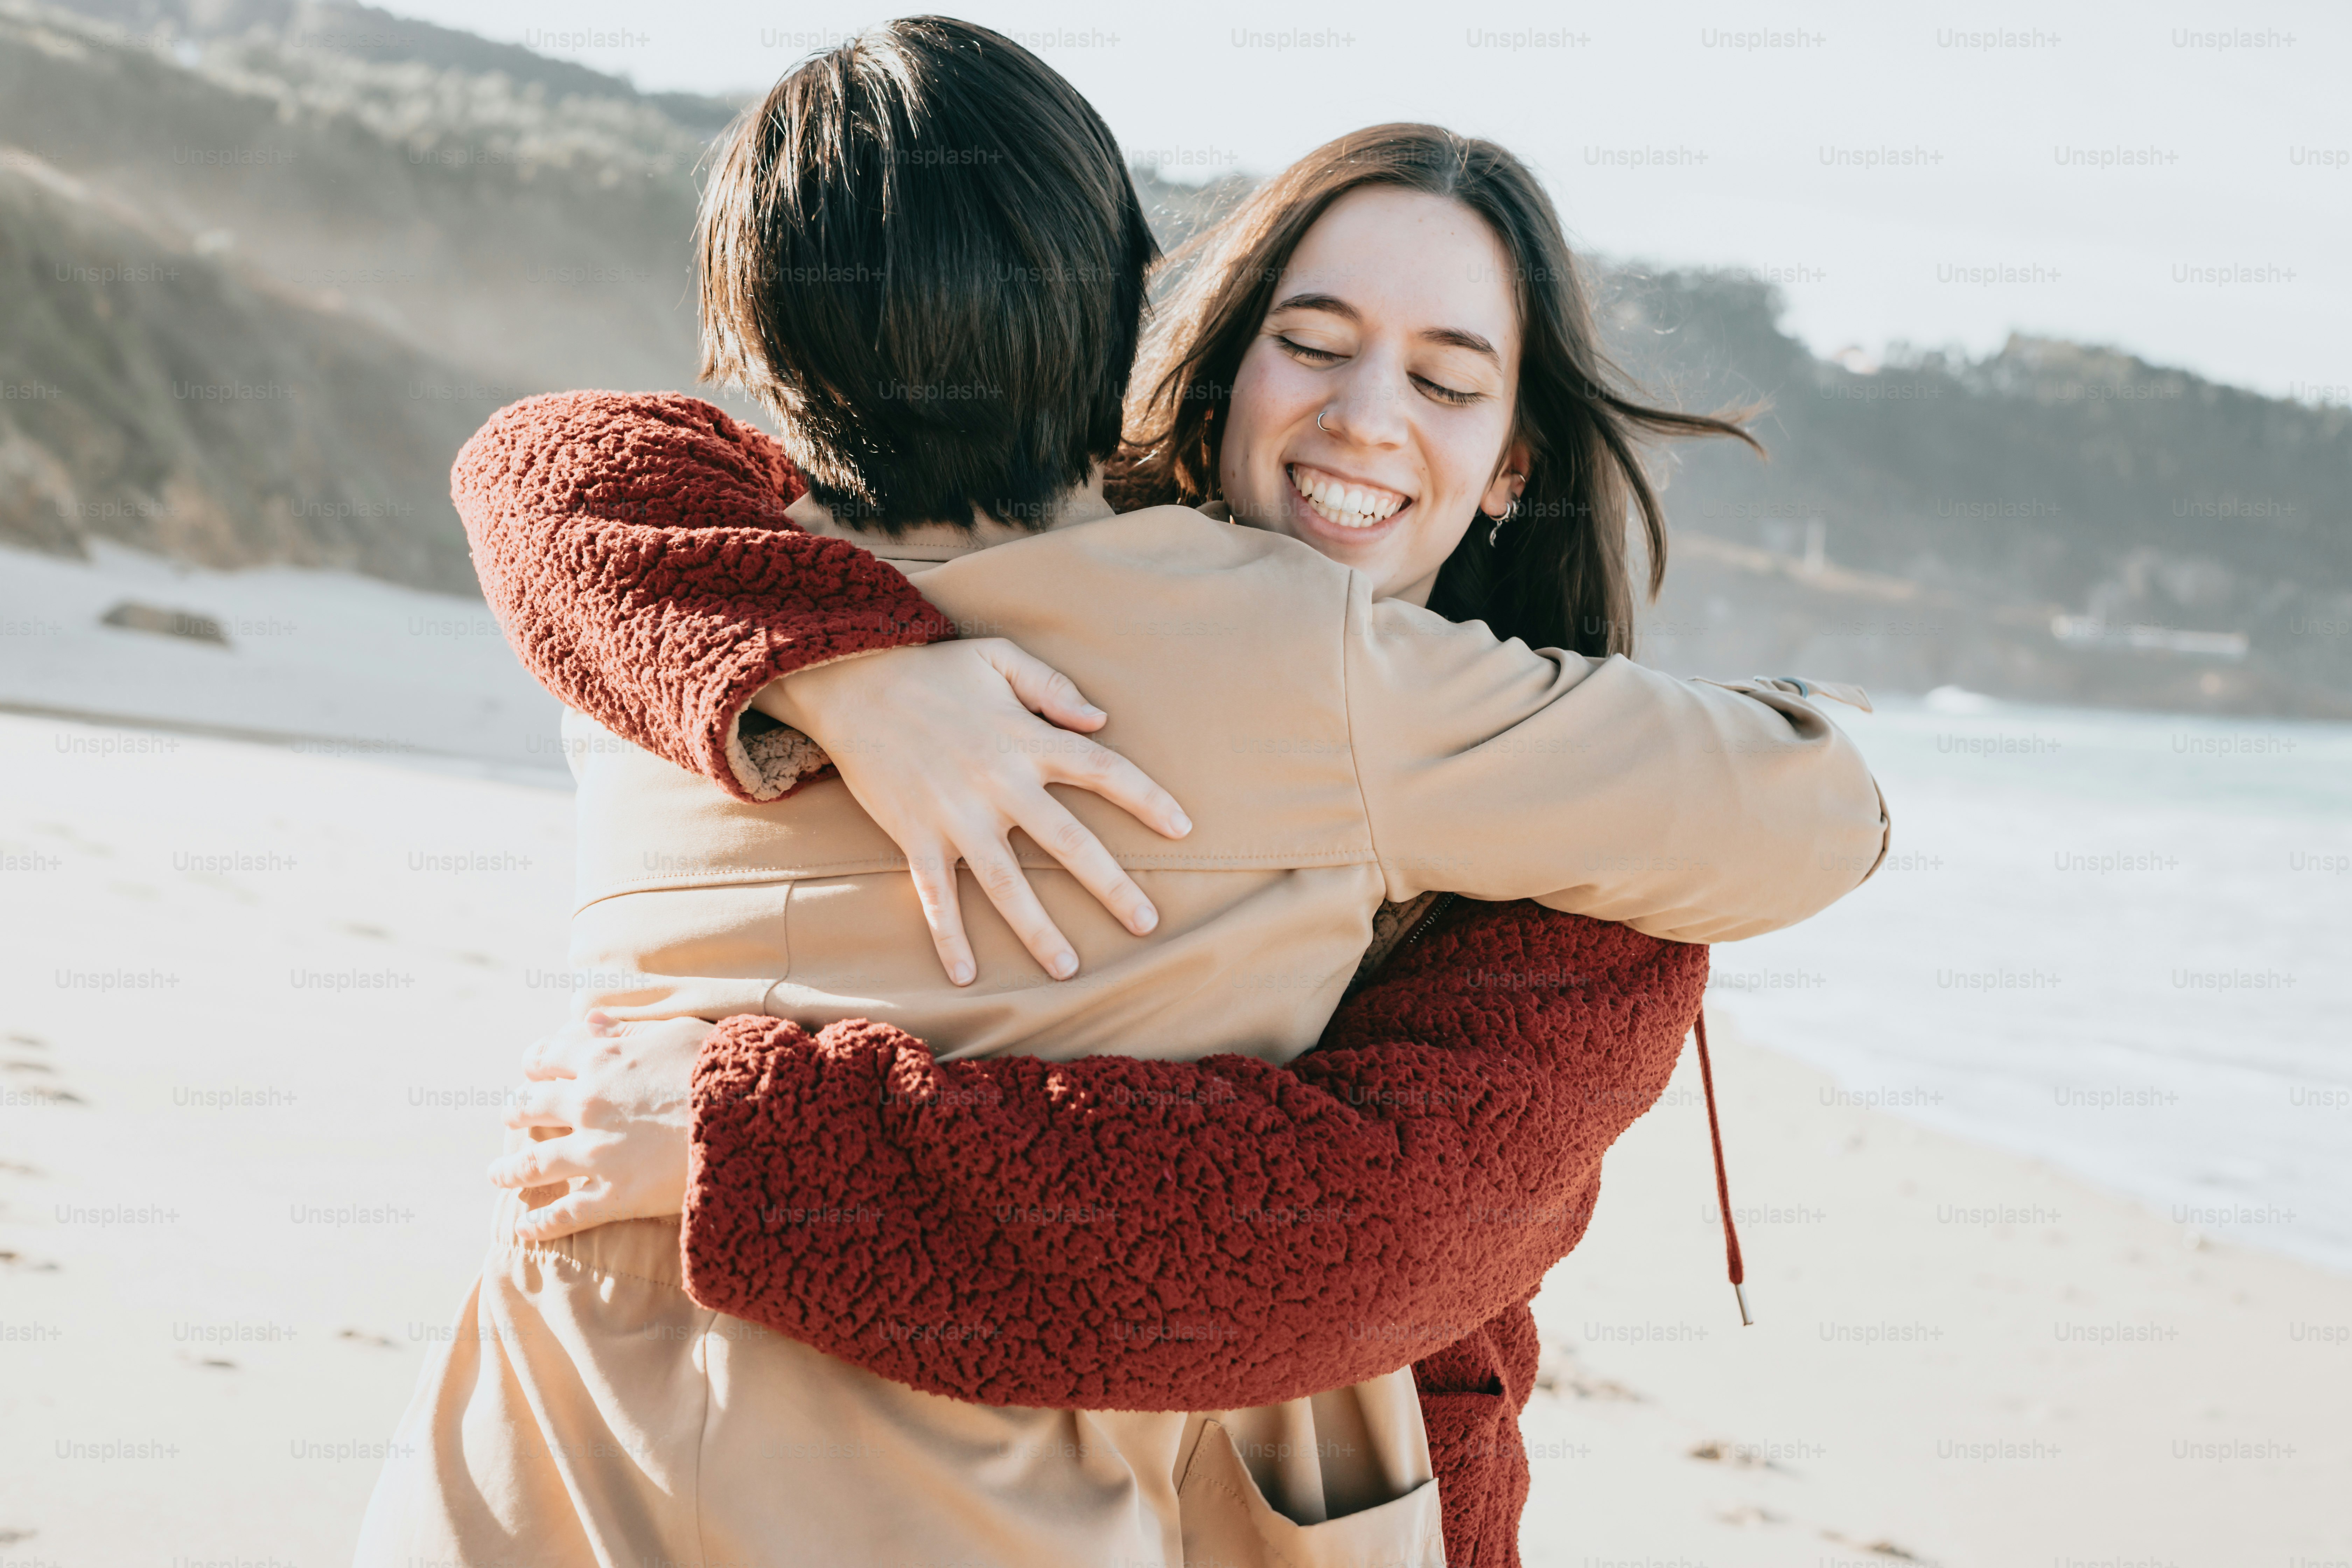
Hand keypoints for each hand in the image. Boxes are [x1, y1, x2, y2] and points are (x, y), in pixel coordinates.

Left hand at [486, 1011, 711, 1241]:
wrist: (751, 1119)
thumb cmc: (724, 1069)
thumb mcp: (675, 1033)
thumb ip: (626, 1031)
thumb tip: (587, 1019)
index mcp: (601, 1060)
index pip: (549, 1056)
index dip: (536, 1063)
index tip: (530, 1070)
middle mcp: (588, 1104)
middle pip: (532, 1107)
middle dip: (516, 1112)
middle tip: (509, 1117)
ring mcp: (597, 1153)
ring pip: (536, 1163)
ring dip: (510, 1169)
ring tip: (497, 1174)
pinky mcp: (614, 1195)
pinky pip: (565, 1214)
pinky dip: (538, 1224)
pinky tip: (522, 1229)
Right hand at [756, 638, 1191, 984]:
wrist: (852, 682)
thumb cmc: (931, 669)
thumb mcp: (998, 657)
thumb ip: (1052, 687)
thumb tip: (1102, 719)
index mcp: (1026, 739)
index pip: (1104, 771)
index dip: (1148, 799)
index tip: (1184, 829)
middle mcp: (999, 783)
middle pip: (1069, 841)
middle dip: (1112, 886)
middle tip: (1147, 924)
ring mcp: (955, 815)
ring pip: (1007, 883)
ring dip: (1038, 929)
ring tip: (1069, 969)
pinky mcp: (915, 834)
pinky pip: (936, 895)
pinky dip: (949, 935)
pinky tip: (965, 974)